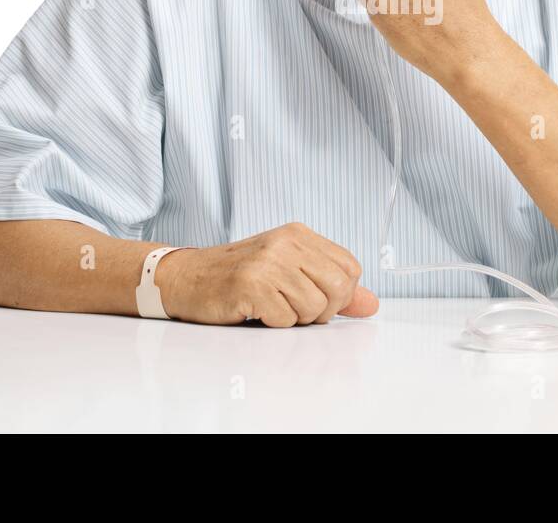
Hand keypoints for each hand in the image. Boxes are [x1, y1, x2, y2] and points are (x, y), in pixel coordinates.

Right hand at [157, 222, 378, 325]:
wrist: (184, 278)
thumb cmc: (236, 277)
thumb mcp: (288, 272)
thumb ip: (331, 287)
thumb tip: (372, 304)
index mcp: (299, 234)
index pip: (350, 269)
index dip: (339, 294)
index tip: (314, 297)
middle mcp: (286, 242)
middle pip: (339, 290)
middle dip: (321, 311)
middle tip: (291, 307)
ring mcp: (268, 262)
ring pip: (314, 309)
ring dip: (293, 319)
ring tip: (269, 306)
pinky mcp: (251, 285)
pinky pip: (285, 320)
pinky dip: (272, 323)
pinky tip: (254, 310)